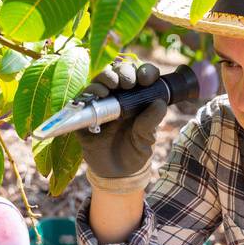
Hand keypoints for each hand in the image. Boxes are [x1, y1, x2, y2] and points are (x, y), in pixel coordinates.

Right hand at [76, 54, 166, 187]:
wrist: (116, 173)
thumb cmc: (135, 152)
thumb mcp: (146, 139)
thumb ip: (151, 122)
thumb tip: (160, 103)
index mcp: (139, 98)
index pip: (143, 76)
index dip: (146, 71)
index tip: (147, 79)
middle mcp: (120, 96)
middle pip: (121, 72)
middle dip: (125, 72)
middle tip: (129, 82)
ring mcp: (102, 102)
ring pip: (102, 79)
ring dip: (107, 77)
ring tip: (113, 84)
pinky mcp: (86, 112)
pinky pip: (84, 96)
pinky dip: (90, 91)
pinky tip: (98, 94)